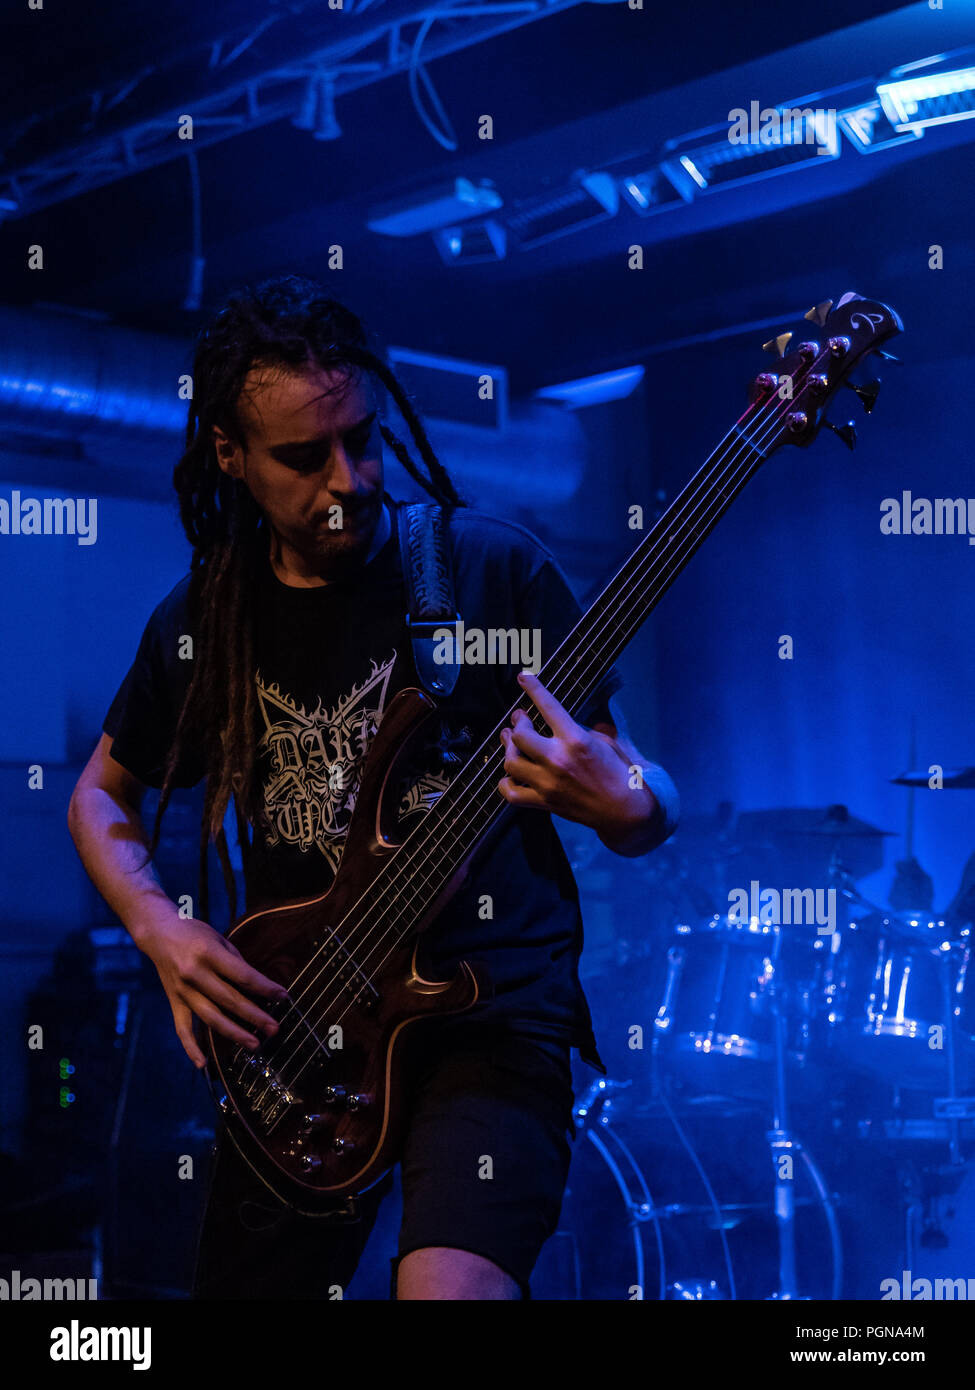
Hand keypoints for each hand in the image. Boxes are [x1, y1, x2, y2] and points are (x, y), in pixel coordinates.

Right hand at [138, 910, 288, 1068]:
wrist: (159, 934)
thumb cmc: (195, 933)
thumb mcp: (219, 939)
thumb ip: (236, 963)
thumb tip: (257, 987)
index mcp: (209, 953)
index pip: (243, 975)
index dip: (265, 988)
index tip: (284, 997)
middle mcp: (194, 973)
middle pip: (230, 1000)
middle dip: (255, 1016)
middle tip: (275, 1029)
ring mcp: (183, 990)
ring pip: (211, 1017)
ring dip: (234, 1033)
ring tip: (255, 1044)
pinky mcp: (174, 1001)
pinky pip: (182, 1028)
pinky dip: (191, 1048)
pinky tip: (203, 1065)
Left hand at [497, 671, 653, 840]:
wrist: (625, 811)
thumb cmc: (620, 774)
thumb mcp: (606, 743)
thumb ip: (582, 730)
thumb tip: (563, 723)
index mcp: (576, 740)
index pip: (548, 707)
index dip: (533, 688)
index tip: (523, 677)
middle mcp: (558, 760)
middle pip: (520, 736)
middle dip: (518, 723)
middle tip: (520, 719)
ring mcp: (548, 783)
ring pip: (511, 762)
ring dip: (508, 748)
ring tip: (511, 742)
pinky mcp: (545, 802)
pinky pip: (511, 793)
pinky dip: (505, 783)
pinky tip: (510, 775)